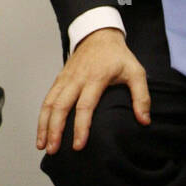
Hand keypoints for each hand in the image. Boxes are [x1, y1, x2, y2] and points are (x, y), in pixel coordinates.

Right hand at [37, 28, 150, 155]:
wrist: (98, 34)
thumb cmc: (118, 56)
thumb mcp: (136, 72)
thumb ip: (141, 96)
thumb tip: (144, 121)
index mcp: (96, 78)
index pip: (85, 106)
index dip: (80, 127)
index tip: (78, 146)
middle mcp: (77, 79)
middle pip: (60, 107)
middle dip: (55, 130)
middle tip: (53, 151)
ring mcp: (65, 78)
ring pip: (49, 104)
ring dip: (44, 125)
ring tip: (41, 145)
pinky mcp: (59, 79)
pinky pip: (47, 99)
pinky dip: (42, 116)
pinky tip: (41, 131)